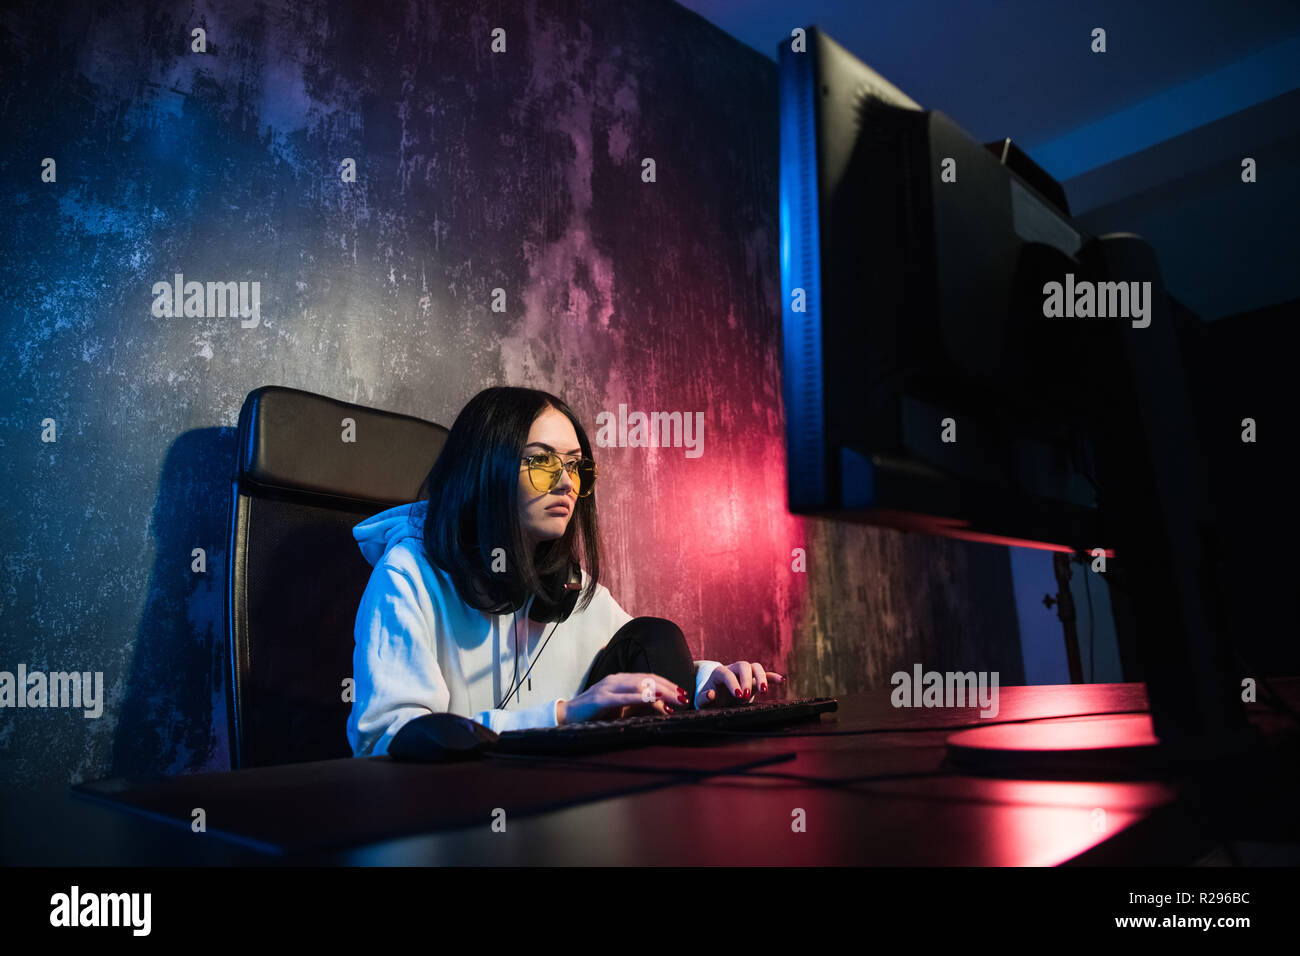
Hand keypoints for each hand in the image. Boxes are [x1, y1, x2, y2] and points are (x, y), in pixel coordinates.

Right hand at [558, 673, 688, 723]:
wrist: (566, 717)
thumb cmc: (594, 714)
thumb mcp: (620, 709)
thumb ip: (638, 706)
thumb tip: (662, 707)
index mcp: (620, 680)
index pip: (649, 677)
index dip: (667, 683)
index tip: (682, 692)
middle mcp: (615, 680)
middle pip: (647, 679)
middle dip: (668, 687)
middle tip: (683, 696)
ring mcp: (607, 687)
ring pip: (638, 685)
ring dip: (659, 691)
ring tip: (674, 698)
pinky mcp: (600, 699)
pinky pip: (623, 697)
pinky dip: (639, 697)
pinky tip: (651, 699)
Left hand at [696, 662, 784, 708]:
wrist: (714, 695)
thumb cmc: (707, 698)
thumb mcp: (701, 701)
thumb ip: (704, 698)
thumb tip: (711, 693)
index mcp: (719, 673)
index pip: (727, 673)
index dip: (733, 683)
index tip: (738, 695)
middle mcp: (733, 670)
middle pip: (743, 665)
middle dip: (747, 679)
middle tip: (746, 696)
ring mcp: (745, 674)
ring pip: (756, 667)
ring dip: (761, 676)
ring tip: (763, 691)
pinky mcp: (754, 680)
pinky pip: (765, 675)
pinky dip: (773, 677)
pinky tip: (782, 681)